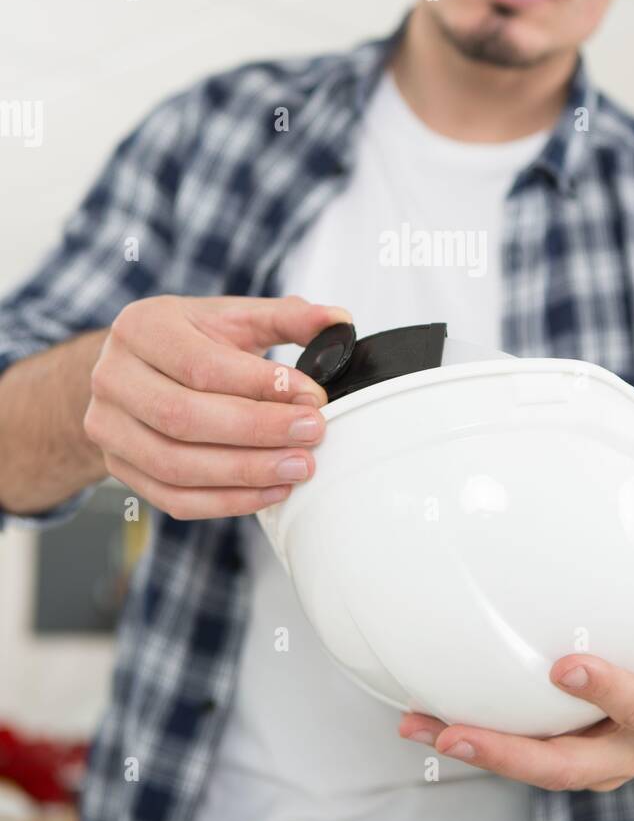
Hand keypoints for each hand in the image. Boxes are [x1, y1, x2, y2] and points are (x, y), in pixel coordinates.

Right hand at [83, 293, 351, 519]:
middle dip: (257, 431)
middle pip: (184, 417)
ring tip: (298, 467)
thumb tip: (339, 322)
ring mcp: (107, 427)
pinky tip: (270, 492)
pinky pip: (172, 498)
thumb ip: (287, 317)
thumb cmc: (191, 341)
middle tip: (312, 434)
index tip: (312, 396)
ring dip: (245, 473)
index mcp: (142, 327)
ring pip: (175, 464)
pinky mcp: (118, 468)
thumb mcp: (233, 318)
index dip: (260, 384)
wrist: (133, 371)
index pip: (200, 365)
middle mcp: (112, 376)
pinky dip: (226, 502)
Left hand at [399, 529, 633, 789]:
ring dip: (475, 750)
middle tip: (456, 733)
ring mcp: (591, 763)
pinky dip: (473, 742)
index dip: (605, 692)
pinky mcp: (564, 759)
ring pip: (530, 769)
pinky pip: (518, 757)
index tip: (566, 667)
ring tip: (421, 726)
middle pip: (565, 766)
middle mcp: (625, 752)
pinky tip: (427, 720)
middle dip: (509, 753)